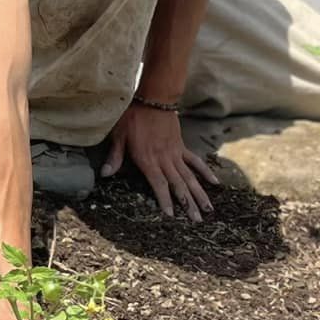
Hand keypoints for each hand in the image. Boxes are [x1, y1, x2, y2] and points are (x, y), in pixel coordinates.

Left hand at [102, 102, 217, 220]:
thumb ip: (115, 156)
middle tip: (197, 221)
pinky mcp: (181, 147)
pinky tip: (215, 183)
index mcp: (148, 159)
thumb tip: (105, 174)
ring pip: (190, 177)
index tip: (172, 216)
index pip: (158, 184)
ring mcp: (175, 153)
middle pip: (178, 185)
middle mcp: (164, 159)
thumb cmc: (133, 117)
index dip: (165, 200)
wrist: (154, 98)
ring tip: (208, 210)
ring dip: (199, 194)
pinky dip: (205, 172)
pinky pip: (195, 161)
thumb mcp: (119, 136)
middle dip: (187, 204)